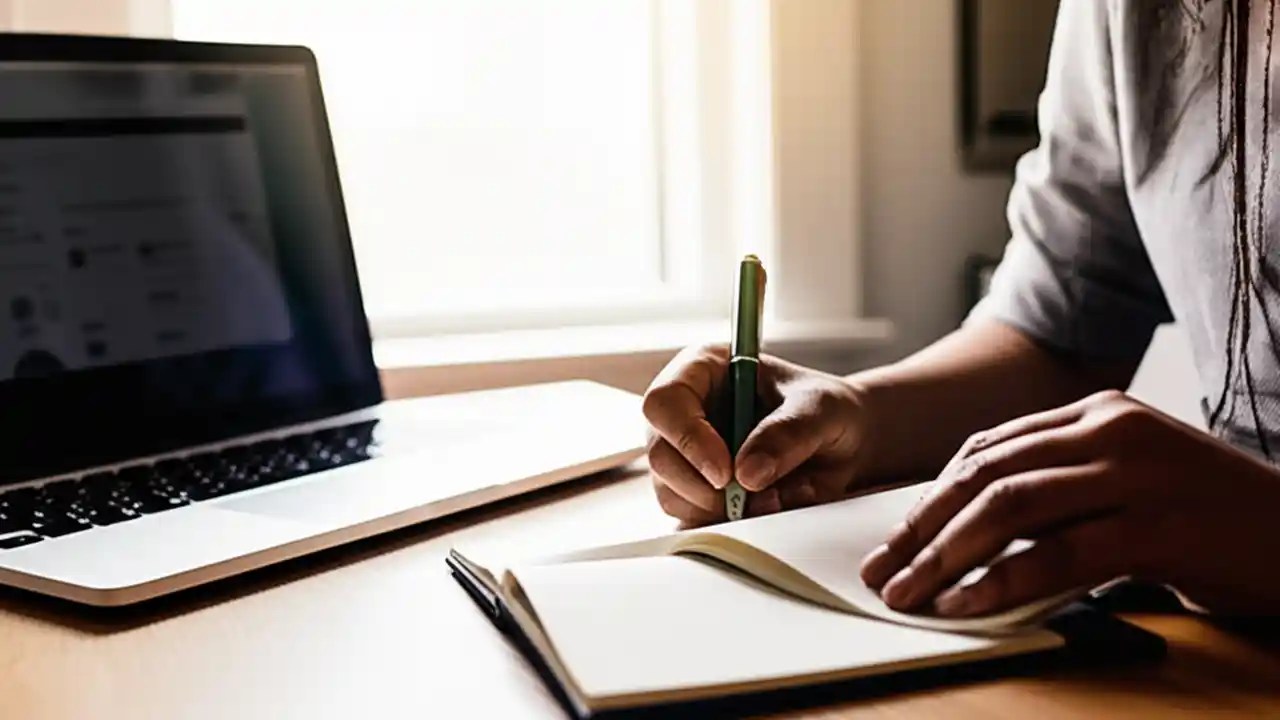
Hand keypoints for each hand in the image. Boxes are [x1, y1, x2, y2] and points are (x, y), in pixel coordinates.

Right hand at [642, 344, 867, 526]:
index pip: (665, 401)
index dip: (688, 438)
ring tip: (772, 497)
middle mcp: (685, 410)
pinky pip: (691, 516)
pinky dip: (725, 522)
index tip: (726, 473)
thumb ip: (787, 433)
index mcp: (703, 369)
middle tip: (749, 496)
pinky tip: (763, 506)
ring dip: (718, 508)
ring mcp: (685, 452)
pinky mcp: (696, 489)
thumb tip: (746, 473)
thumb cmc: (827, 409)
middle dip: (702, 486)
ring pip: (671, 492)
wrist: (844, 441)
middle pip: (660, 453)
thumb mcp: (820, 409)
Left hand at [859, 390, 1279, 617]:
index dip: (933, 495)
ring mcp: (1136, 472)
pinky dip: (1005, 581)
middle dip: (922, 525)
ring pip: (1011, 506)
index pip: (989, 447)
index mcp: (1097, 412)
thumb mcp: (1126, 484)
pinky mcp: (1160, 525)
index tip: (896, 537)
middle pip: (986, 473)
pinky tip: (968, 605)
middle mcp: (1110, 429)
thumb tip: (971, 530)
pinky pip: (1061, 554)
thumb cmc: (1208, 518)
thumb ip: (1059, 491)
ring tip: (908, 592)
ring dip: (947, 554)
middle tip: (882, 569)